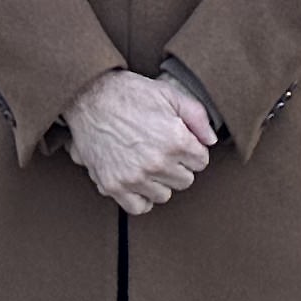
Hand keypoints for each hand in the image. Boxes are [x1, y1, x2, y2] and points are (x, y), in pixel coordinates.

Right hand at [61, 68, 211, 213]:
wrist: (88, 96)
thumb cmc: (129, 93)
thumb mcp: (168, 93)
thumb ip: (197, 116)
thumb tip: (211, 140)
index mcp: (175, 139)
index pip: (201, 161)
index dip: (191, 149)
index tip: (179, 141)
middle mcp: (157, 163)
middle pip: (185, 180)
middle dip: (178, 165)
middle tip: (161, 148)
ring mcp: (135, 177)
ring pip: (164, 194)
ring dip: (159, 181)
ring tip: (146, 160)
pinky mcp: (114, 186)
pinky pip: (139, 207)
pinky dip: (141, 197)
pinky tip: (137, 179)